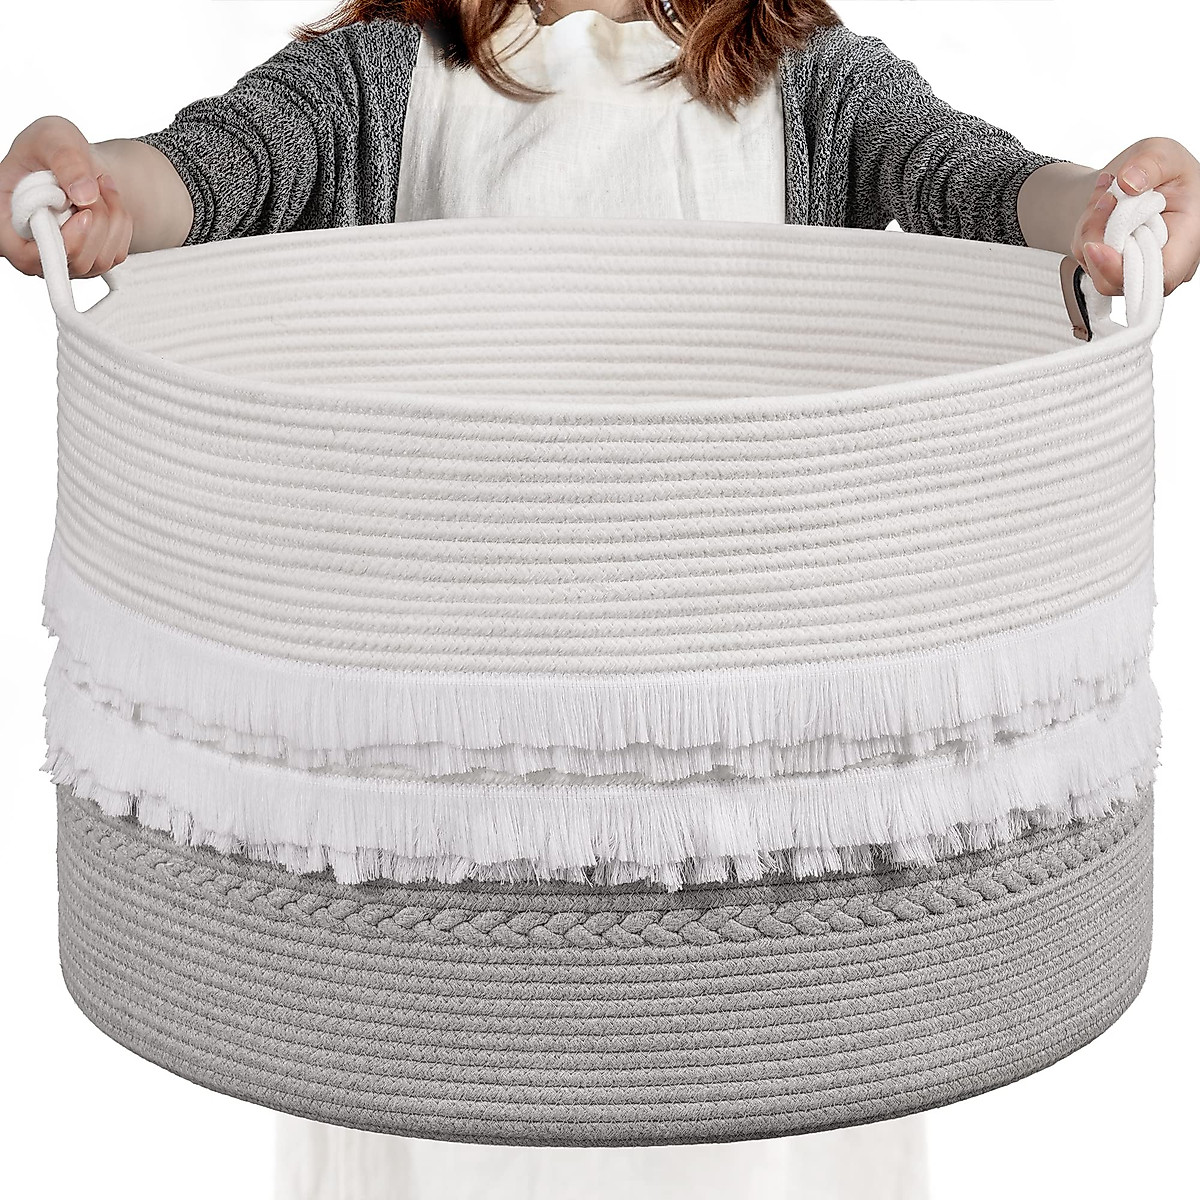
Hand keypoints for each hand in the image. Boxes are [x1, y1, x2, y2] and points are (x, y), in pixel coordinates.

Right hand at [0, 115, 134, 278]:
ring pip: (99, 261)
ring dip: (112, 220)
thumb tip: (84, 194)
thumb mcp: (53, 137)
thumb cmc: (52, 149)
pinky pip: (115, 255)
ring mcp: (62, 257)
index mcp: (6, 219)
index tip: (84, 214)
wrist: (76, 161)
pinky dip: (121, 226)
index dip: (61, 243)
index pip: (27, 255)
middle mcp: (32, 246)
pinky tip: (108, 201)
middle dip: (96, 221)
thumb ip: (65, 159)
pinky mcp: (89, 259)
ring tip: (100, 187)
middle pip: (72, 260)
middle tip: (95, 184)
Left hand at [1071, 137, 1199, 297]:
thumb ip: (1150, 164)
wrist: (1137, 178)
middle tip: (1106, 197)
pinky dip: (1087, 232)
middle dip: (1102, 234)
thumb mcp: (1162, 152)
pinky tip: (1101, 209)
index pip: (1160, 275)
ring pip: (1097, 268)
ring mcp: (1137, 268)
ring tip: (1106, 197)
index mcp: (1190, 238)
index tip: (1096, 247)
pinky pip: (1087, 259)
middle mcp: (1165, 262)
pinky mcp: (1113, 268)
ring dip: (1092, 230)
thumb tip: (1129, 183)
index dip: (1125, 269)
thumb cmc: (1160, 168)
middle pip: (1119, 276)